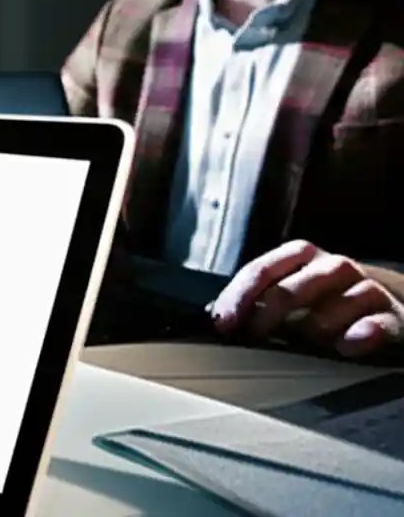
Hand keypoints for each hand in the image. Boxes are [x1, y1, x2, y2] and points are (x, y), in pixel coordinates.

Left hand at [210, 240, 403, 357]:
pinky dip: (364, 332)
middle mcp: (333, 268)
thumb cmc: (325, 300)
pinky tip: (347, 345)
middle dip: (270, 312)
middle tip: (254, 336)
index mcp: (301, 258)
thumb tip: (217, 316)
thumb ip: (257, 301)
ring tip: (306, 342)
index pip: (264, 269)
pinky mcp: (393, 316)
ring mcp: (366, 289)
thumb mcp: (291, 294)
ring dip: (316, 323)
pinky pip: (379, 321)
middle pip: (297, 285)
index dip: (240, 295)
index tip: (224, 323)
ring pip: (340, 299)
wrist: (385, 304)